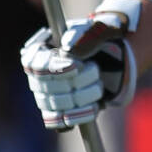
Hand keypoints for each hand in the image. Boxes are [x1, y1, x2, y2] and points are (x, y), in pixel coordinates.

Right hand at [19, 14, 136, 130]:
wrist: (116, 55)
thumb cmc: (103, 37)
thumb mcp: (100, 29)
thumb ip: (86, 35)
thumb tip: (69, 49)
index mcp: (40, 50)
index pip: (34, 65)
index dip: (54, 68)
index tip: (77, 66)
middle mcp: (38, 74)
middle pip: (48, 88)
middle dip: (79, 80)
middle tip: (96, 69)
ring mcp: (47, 95)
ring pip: (57, 106)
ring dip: (85, 96)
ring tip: (99, 84)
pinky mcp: (60, 111)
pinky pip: (59, 123)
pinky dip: (78, 116)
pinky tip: (94, 106)